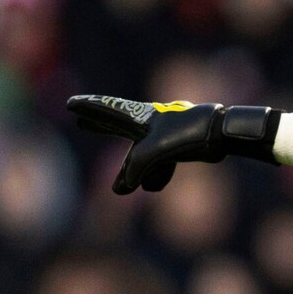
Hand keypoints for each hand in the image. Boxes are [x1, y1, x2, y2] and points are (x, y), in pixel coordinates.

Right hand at [67, 95, 278, 194]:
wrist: (221, 135)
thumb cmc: (188, 135)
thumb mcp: (154, 151)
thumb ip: (133, 169)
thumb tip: (121, 189)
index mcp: (142, 116)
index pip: (109, 110)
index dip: (90, 108)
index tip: (70, 103)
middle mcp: (151, 123)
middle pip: (119, 124)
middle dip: (102, 125)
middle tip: (83, 121)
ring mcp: (165, 135)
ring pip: (140, 154)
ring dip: (133, 171)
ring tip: (121, 186)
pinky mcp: (179, 147)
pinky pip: (160, 163)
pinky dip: (156, 175)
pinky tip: (151, 186)